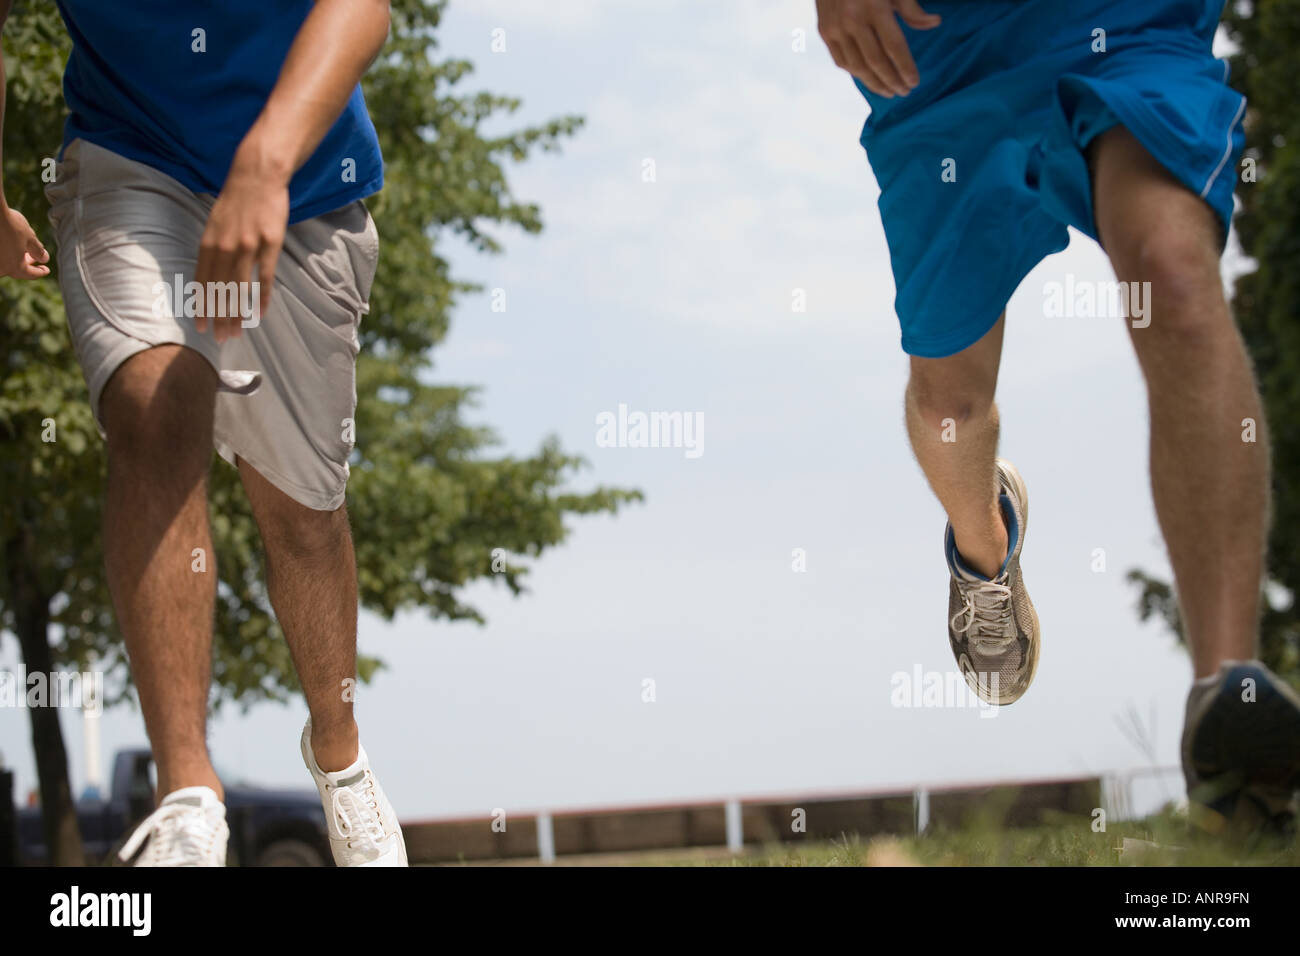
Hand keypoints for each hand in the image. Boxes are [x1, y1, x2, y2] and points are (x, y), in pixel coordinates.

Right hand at [0, 205, 50, 278]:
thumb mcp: (29, 238)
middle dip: (27, 263)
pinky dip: (6, 252)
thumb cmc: (10, 224)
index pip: (29, 273)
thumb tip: (44, 258)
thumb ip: (37, 251)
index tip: (47, 270)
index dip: (40, 272)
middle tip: (35, 258)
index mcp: (13, 267)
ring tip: (24, 249)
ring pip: (5, 263)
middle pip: (16, 269)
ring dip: (15, 258)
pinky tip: (10, 243)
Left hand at [194, 148, 288, 342]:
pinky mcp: (269, 244)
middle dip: (219, 317)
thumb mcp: (214, 223)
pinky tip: (259, 313)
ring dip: (238, 313)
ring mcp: (247, 246)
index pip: (202, 282)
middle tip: (220, 339)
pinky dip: (262, 296)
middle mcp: (224, 247)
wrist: (257, 176)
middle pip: (220, 289)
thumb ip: (211, 248)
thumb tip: (209, 274)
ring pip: (240, 288)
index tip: (201, 327)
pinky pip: (264, 276)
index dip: (201, 306)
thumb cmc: (236, 200)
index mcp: (208, 242)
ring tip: (237, 332)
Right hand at [816, 0, 940, 97]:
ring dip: (874, 83)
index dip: (905, 68)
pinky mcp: (824, 31)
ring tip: (888, 91)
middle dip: (892, 81)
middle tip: (904, 91)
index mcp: (874, 7)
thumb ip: (912, 7)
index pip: (894, 47)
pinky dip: (855, 73)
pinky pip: (841, 60)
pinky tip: (867, 78)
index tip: (914, 82)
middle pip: (876, 62)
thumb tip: (934, 23)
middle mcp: (852, 20)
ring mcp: (835, 28)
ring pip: (857, 67)